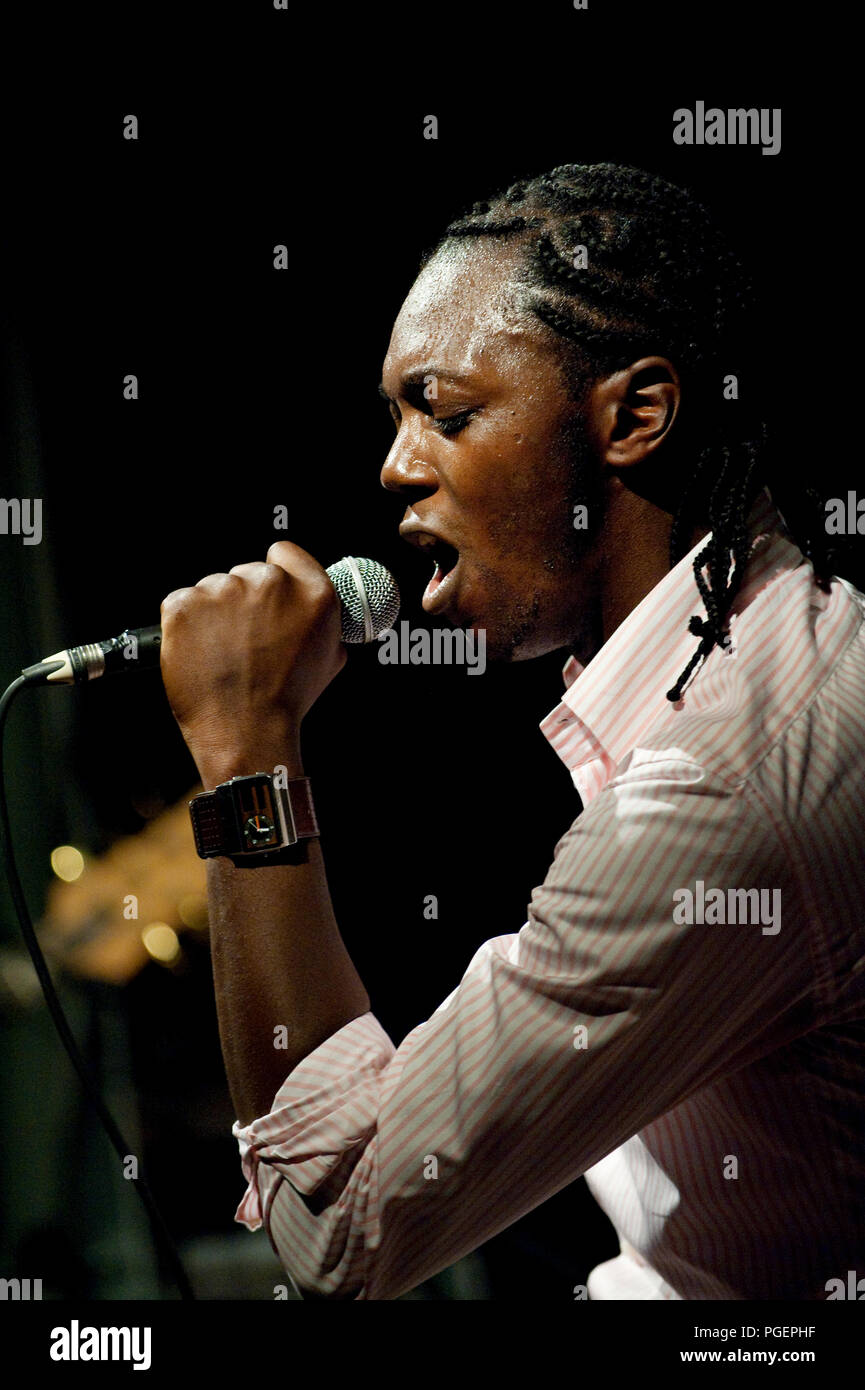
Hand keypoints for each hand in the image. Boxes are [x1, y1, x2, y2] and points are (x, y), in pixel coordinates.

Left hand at [160, 541, 345, 783]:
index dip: (277, 573)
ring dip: (214, 614)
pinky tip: (201, 652)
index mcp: (312, 591)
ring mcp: (223, 590)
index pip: (285, 553)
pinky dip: (185, 626)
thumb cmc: (287, 700)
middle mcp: (269, 582)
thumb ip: (321, 621)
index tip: (268, 595)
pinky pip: (181, 603)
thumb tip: (311, 609)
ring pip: (213, 589)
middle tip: (244, 639)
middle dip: (243, 601)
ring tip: (222, 653)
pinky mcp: (185, 604)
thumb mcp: (329, 658)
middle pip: (247, 572)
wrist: (247, 731)